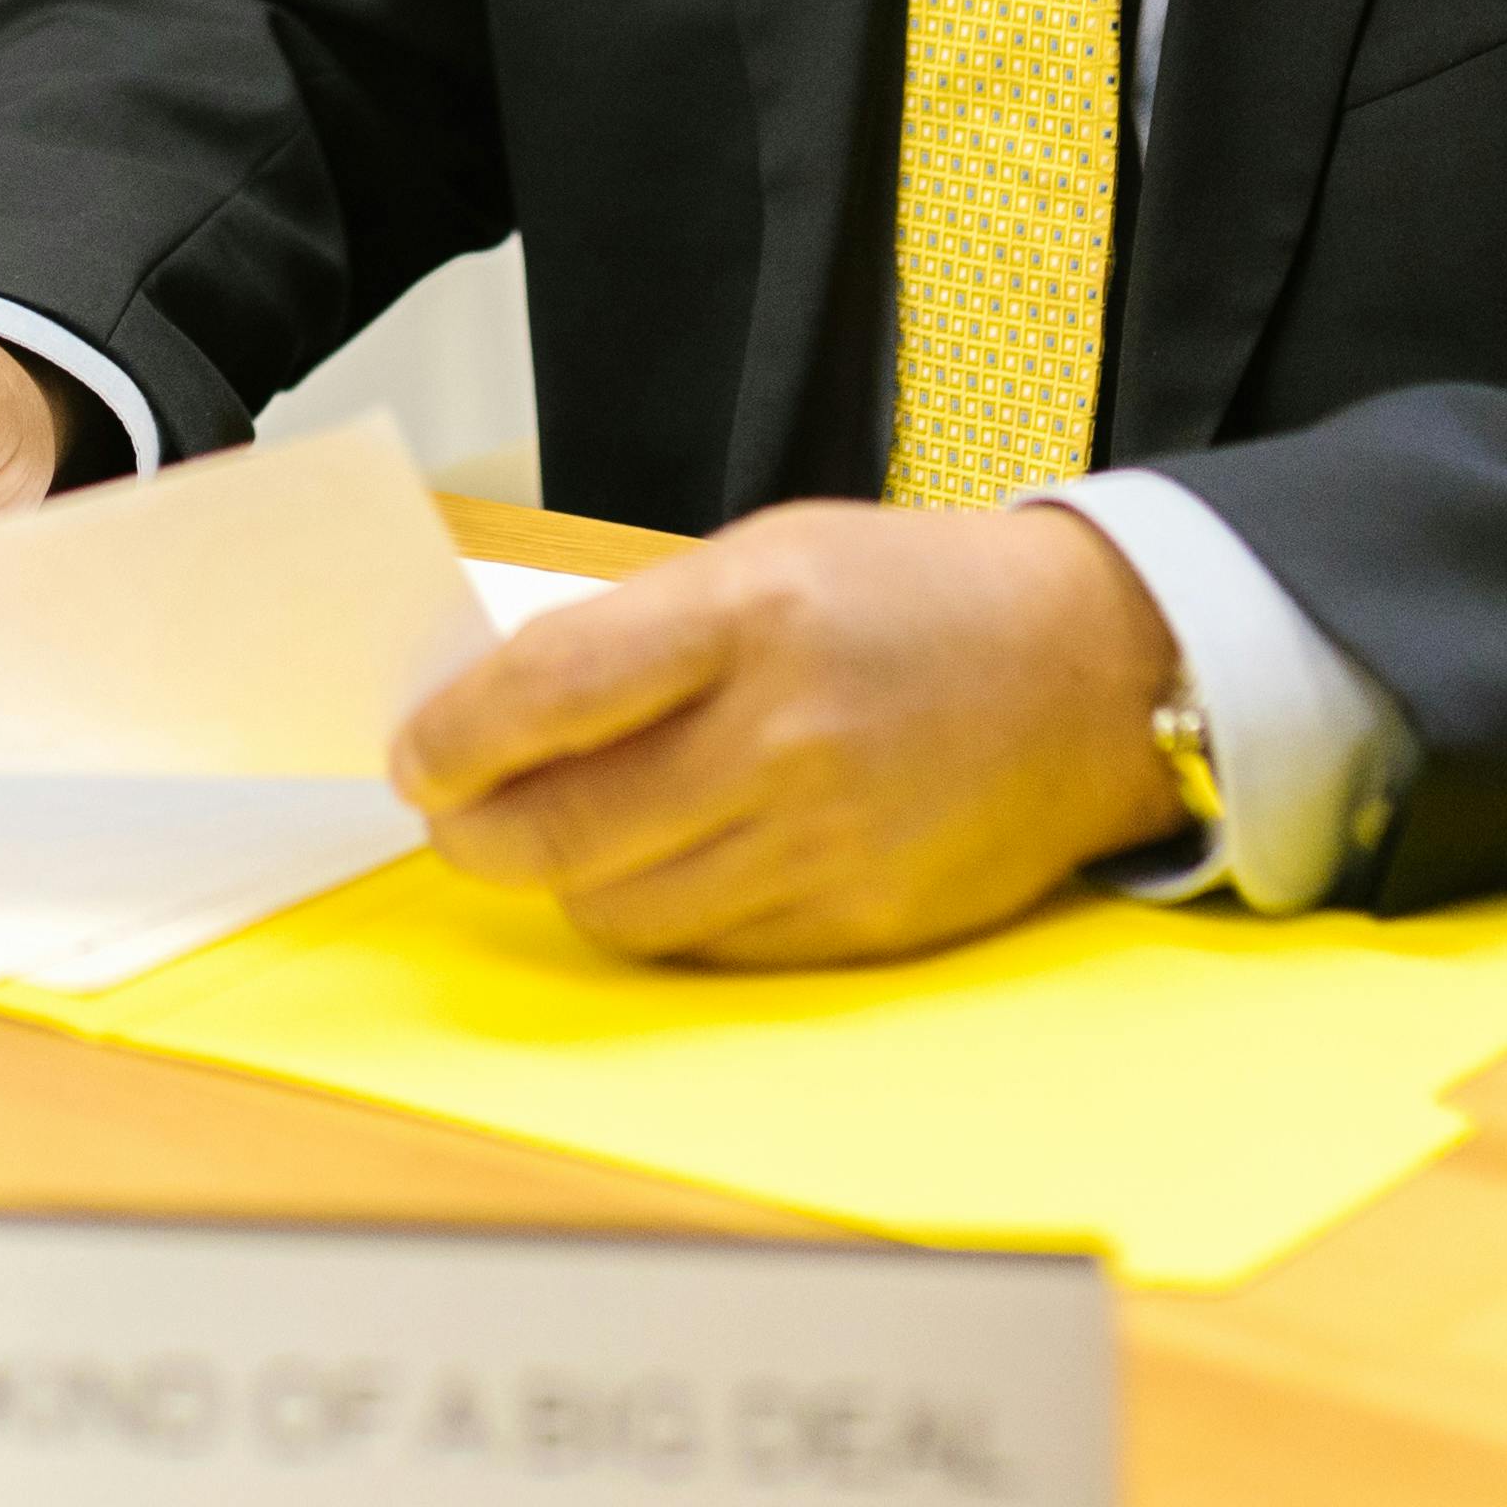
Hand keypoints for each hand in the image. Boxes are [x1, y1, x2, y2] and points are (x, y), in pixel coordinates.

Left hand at [389, 499, 1190, 965]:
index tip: (418, 757)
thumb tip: (502, 709)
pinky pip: (709, 947)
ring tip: (562, 836)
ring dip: (566, 881)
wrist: (1089, 670)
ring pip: (623, 910)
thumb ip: (641, 633)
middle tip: (457, 816)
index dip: (454, 740)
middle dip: (478, 834)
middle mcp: (784, 737)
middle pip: (565, 829)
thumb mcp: (767, 558)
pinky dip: (663, 914)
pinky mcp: (860, 923)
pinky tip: (667, 865)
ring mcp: (826, 843)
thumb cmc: (914, 597)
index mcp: (750, 616)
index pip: (548, 694)